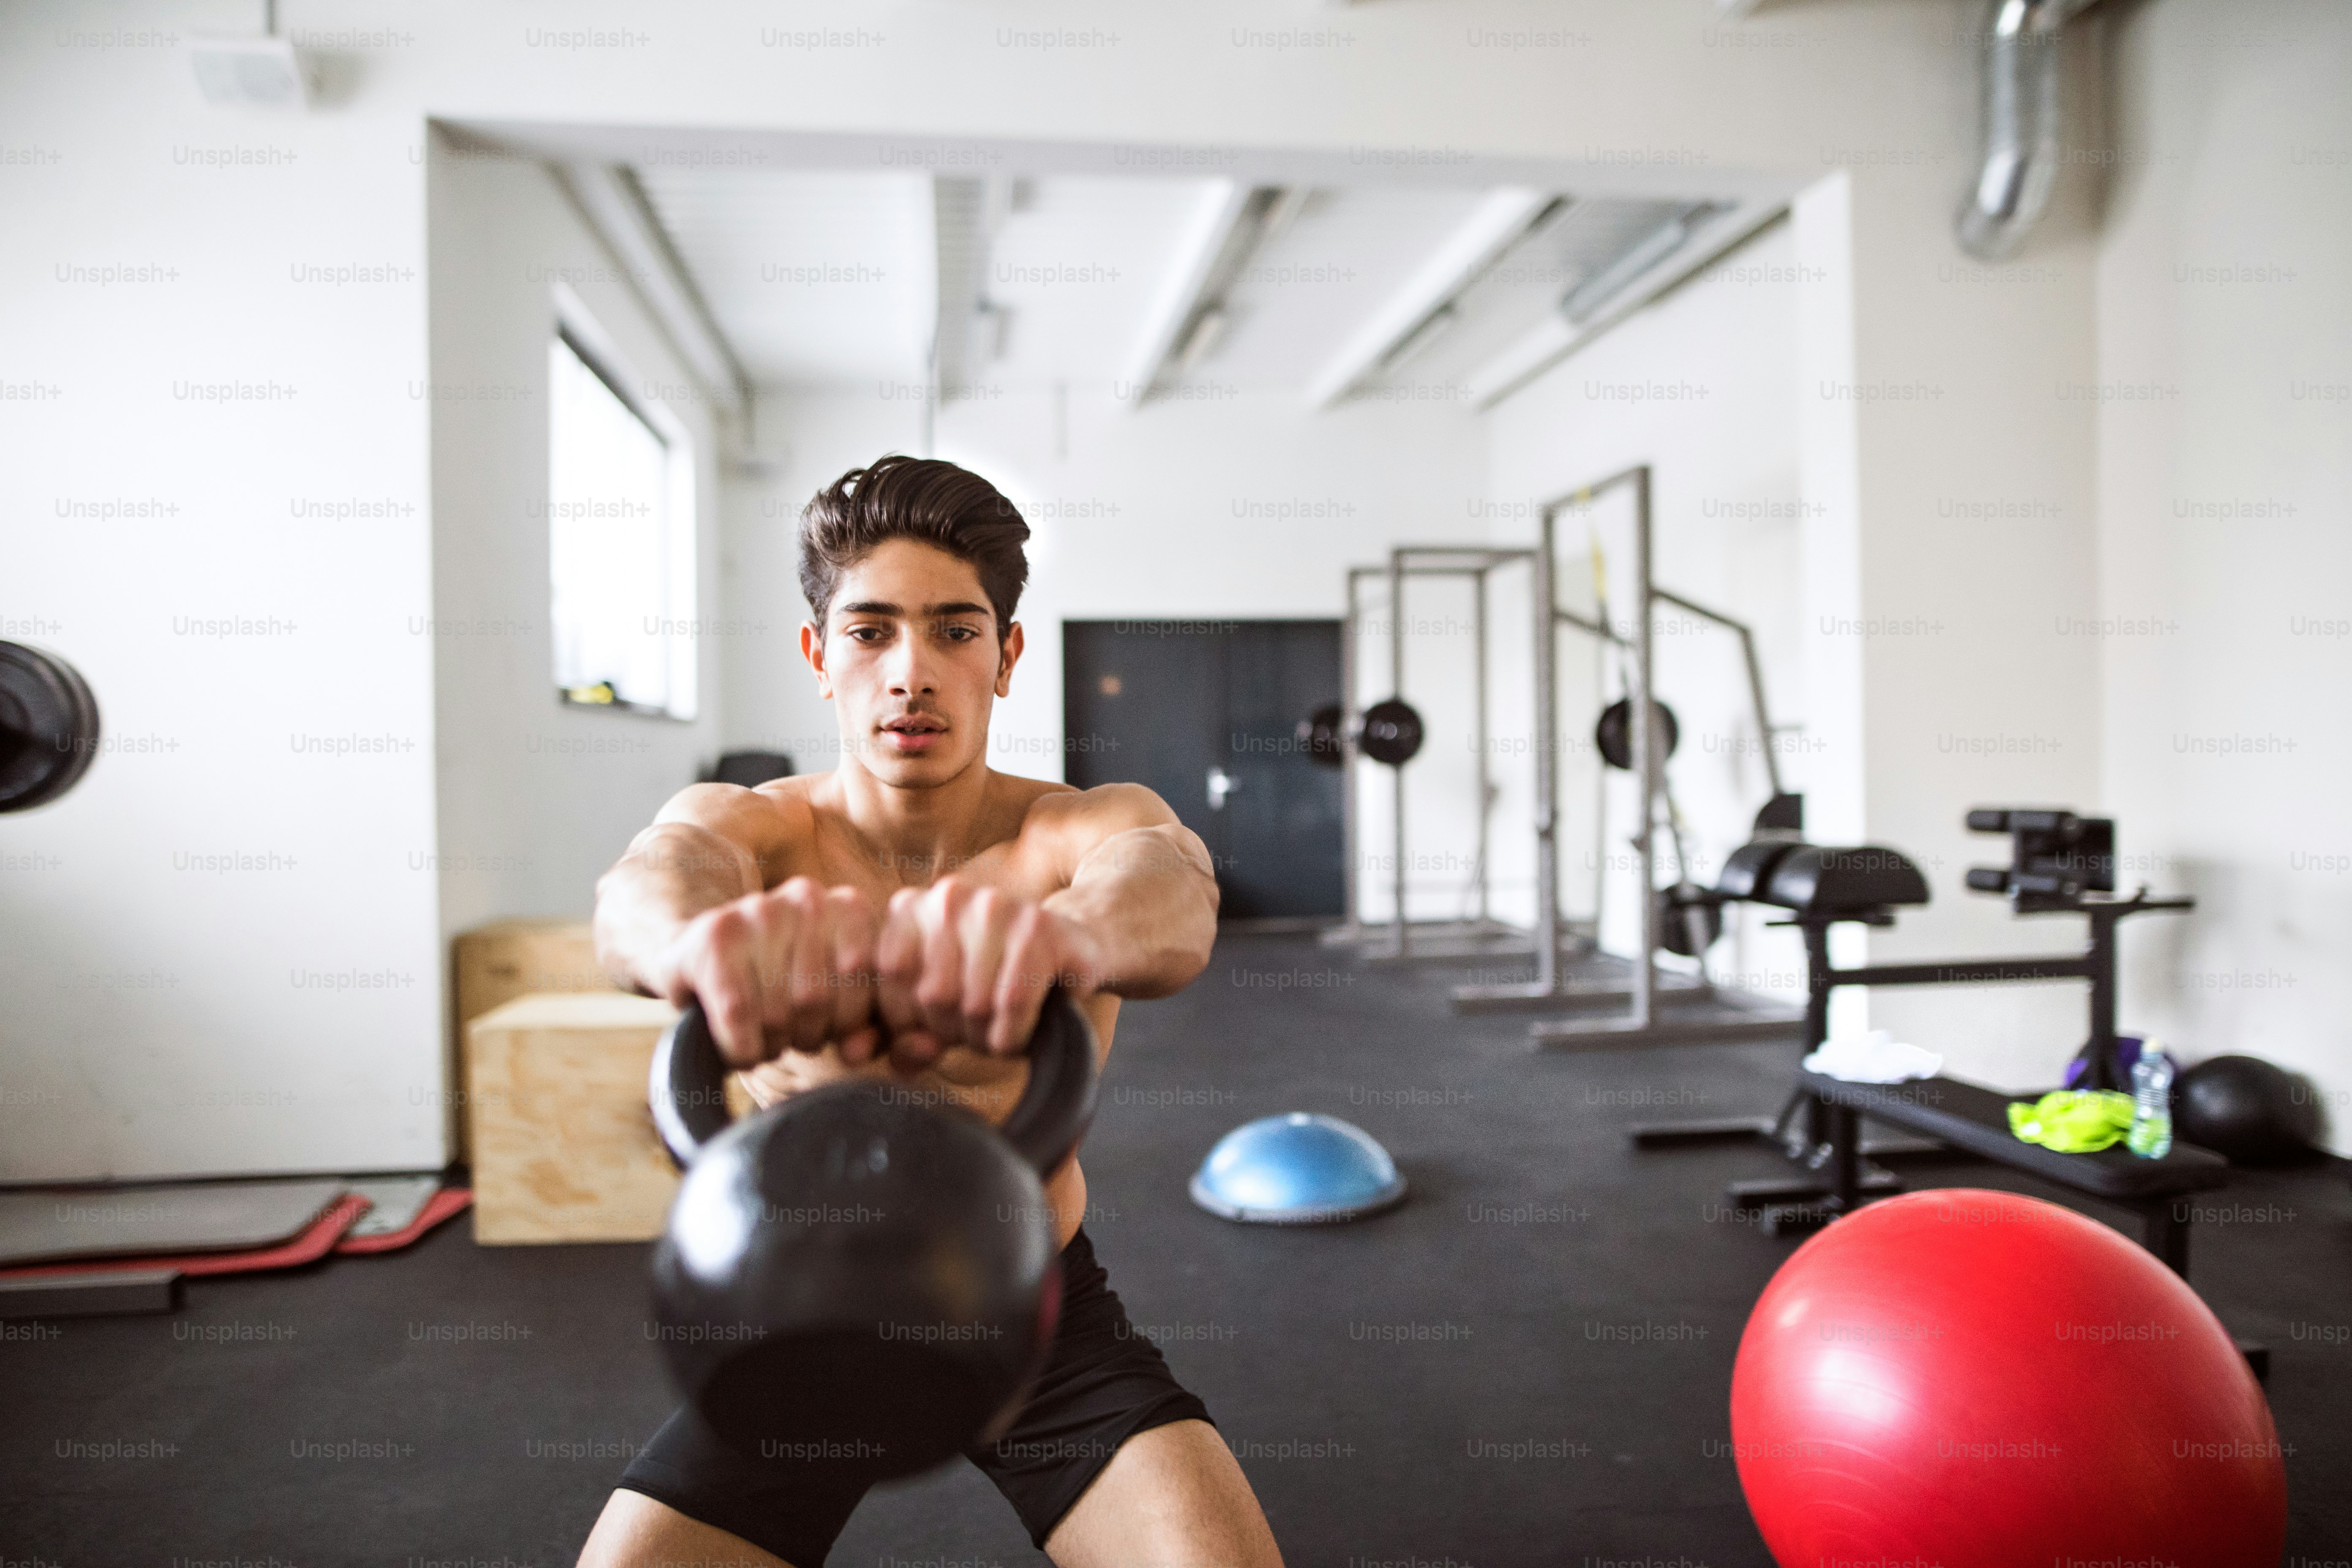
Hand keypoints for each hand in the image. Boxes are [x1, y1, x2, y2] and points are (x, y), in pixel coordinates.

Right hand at [646, 878, 880, 1068]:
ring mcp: (758, 910)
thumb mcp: (836, 1002)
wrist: (701, 959)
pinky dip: (740, 1048)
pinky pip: (738, 1014)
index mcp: (849, 907)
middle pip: (817, 998)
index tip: (828, 1028)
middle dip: (806, 1036)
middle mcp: (807, 897)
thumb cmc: (783, 986)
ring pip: (778, 1011)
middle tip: (790, 1035)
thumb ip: (864, 1027)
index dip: (846, 1022)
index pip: (863, 977)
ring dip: (771, 1044)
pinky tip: (738, 1048)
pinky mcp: (714, 938)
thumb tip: (858, 1051)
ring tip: (764, 1035)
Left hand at [871, 876, 1101, 1071]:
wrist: (1066, 954)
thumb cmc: (986, 986)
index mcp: (908, 909)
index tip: (935, 1025)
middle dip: (954, 1030)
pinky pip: (1013, 1003)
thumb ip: (894, 1034)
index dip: (909, 1023)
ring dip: (987, 1036)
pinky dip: (1016, 1033)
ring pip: (974, 1003)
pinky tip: (1023, 1028)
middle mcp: (948, 896)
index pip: (887, 985)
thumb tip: (863, 1055)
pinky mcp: (1040, 927)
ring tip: (999, 1026)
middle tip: (975, 1027)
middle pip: (933, 997)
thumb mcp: (931, 1013)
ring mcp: (996, 905)